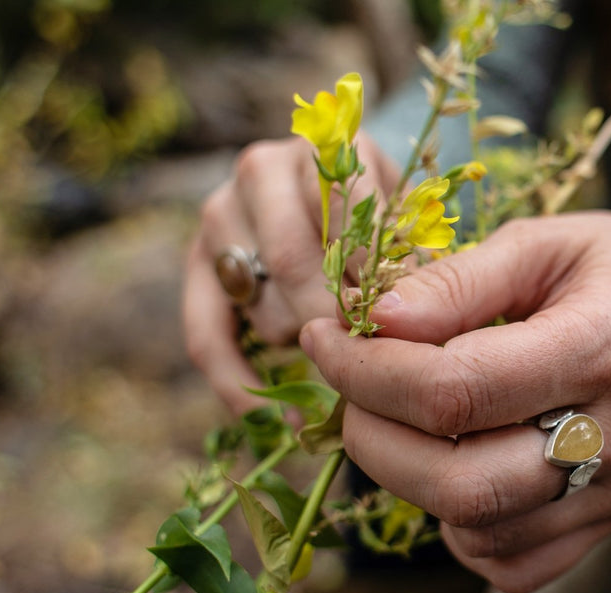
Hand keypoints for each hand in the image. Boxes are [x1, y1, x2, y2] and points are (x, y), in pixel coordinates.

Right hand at [183, 134, 399, 413]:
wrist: (335, 197)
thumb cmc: (388, 216)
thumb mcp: (410, 218)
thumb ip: (412, 257)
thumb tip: (407, 321)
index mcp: (324, 151)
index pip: (347, 222)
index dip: (376, 284)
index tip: (401, 330)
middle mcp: (261, 172)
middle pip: (296, 264)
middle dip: (340, 324)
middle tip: (375, 363)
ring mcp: (221, 216)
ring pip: (265, 308)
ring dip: (309, 349)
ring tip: (348, 365)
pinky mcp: (199, 265)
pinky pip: (207, 339)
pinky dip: (242, 388)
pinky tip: (280, 423)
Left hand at [300, 212, 610, 592]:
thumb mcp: (542, 240)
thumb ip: (459, 279)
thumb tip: (375, 321)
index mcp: (606, 342)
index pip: (456, 389)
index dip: (367, 371)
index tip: (327, 338)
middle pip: (462, 483)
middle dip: (374, 438)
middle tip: (351, 390)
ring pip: (480, 529)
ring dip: (409, 480)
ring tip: (400, 420)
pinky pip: (513, 564)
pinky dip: (460, 526)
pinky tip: (455, 466)